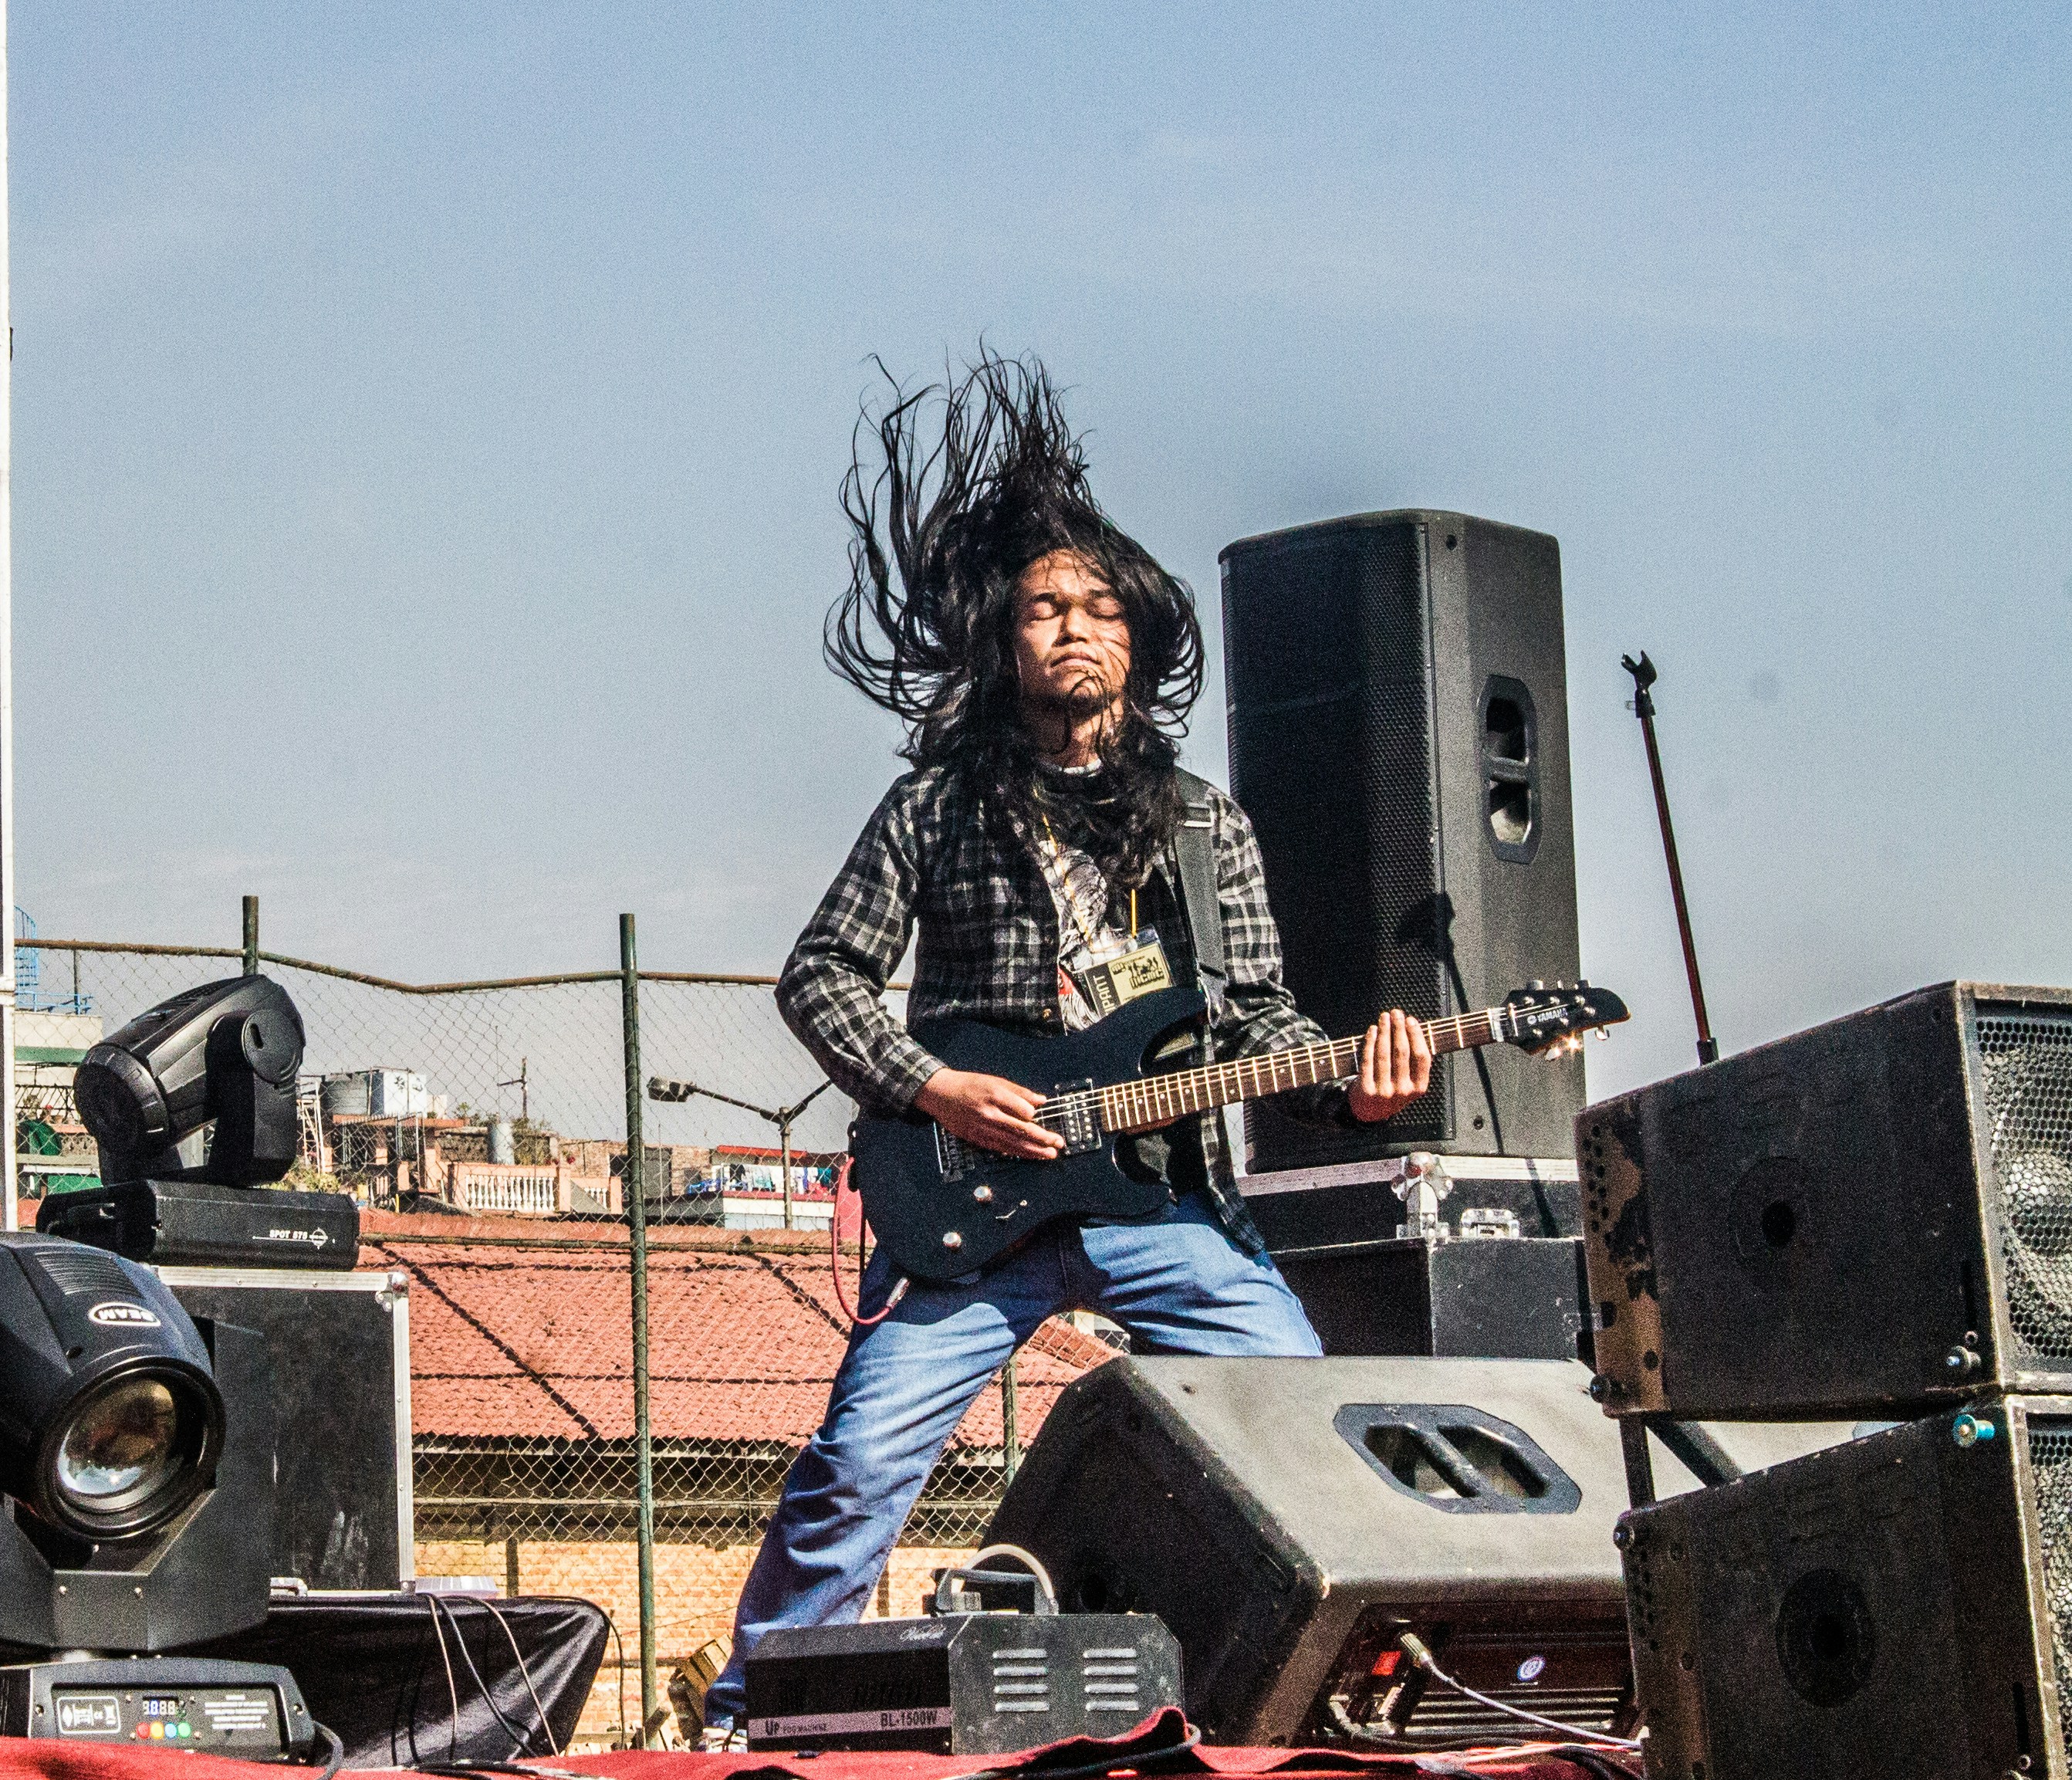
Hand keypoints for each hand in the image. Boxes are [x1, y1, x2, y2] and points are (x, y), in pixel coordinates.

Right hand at [914, 1068, 1064, 1161]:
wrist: (941, 1094)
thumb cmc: (968, 1085)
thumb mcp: (995, 1080)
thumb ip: (1020, 1092)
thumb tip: (1041, 1100)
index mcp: (996, 1095)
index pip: (1024, 1111)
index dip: (1034, 1115)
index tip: (1037, 1115)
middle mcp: (990, 1114)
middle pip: (1022, 1130)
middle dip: (1043, 1138)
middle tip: (1058, 1143)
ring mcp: (983, 1129)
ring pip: (1014, 1143)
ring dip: (1034, 1151)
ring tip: (1049, 1154)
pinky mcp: (977, 1139)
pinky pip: (1001, 1148)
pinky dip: (1017, 1153)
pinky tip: (1029, 1156)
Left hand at [1348, 1009, 1432, 1122]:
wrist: (1371, 1112)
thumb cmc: (1393, 1088)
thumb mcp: (1410, 1081)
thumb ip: (1414, 1061)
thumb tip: (1412, 1026)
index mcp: (1420, 1088)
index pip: (1422, 1057)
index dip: (1416, 1036)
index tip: (1411, 1020)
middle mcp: (1403, 1091)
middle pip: (1402, 1053)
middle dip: (1399, 1029)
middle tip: (1396, 1012)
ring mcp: (1384, 1091)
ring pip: (1384, 1054)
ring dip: (1384, 1032)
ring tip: (1384, 1017)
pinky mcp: (1367, 1090)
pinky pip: (1368, 1060)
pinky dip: (1369, 1043)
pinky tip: (1372, 1031)